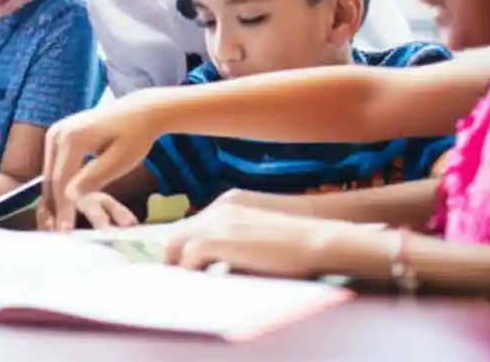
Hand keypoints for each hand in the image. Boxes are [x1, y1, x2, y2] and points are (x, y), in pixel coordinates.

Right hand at [39, 102, 159, 230]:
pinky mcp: (58, 135)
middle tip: (60, 232)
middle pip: (51, 178)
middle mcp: (58, 132)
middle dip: (55, 206)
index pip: (62, 180)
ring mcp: (56, 132)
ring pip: (50, 174)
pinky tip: (63, 204)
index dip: (63, 208)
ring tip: (59, 223)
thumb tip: (69, 197)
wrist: (139, 112)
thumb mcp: (120, 161)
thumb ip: (94, 178)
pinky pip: (55, 166)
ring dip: (55, 198)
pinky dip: (59, 185)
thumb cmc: (135, 137)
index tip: (65, 232)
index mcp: (72, 137)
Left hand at [163, 204, 354, 277]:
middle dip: (174, 256)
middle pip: (177, 232)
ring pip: (176, 244)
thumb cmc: (296, 243)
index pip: (194, 224)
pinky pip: (187, 259)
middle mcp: (218, 209)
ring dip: (179, 265)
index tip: (184, 263)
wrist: (314, 238)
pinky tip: (198, 286)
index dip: (186, 244)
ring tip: (183, 285)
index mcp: (229, 203)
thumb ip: (237, 243)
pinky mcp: (214, 240)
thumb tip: (218, 268)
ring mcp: (214, 223)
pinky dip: (189, 273)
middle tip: (177, 278)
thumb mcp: (260, 235)